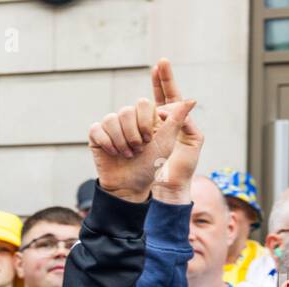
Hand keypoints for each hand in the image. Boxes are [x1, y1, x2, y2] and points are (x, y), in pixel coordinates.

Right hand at [88, 63, 196, 203]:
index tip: (150, 139)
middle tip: (139, 149)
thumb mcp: (167, 142)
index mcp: (145, 117)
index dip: (146, 121)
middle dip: (134, 134)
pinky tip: (113, 153)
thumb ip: (178, 119)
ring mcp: (111, 127)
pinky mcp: (97, 136)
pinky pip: (96, 129)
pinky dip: (106, 142)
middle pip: (127, 111)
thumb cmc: (151, 165)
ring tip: (128, 154)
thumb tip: (192, 99)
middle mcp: (127, 119)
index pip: (143, 103)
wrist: (131, 185)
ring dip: (121, 141)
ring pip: (111, 119)